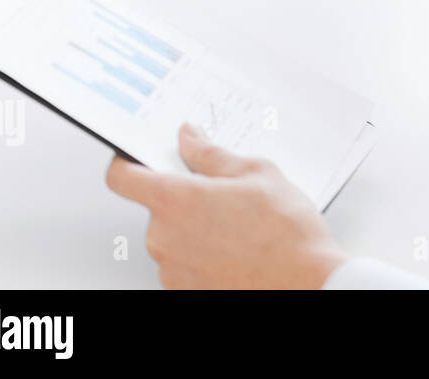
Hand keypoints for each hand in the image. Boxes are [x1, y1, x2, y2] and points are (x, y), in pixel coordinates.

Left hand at [105, 124, 347, 288]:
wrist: (306, 282)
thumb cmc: (285, 232)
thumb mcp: (255, 173)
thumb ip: (210, 153)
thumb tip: (189, 138)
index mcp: (175, 200)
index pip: (122, 177)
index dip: (126, 163)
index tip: (138, 159)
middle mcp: (163, 236)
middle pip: (156, 207)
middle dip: (184, 198)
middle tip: (222, 195)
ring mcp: (171, 269)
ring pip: (172, 236)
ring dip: (195, 228)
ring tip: (237, 226)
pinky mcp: (184, 290)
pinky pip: (183, 263)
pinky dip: (202, 254)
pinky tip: (236, 249)